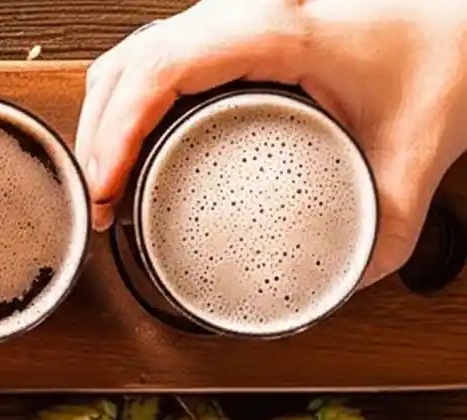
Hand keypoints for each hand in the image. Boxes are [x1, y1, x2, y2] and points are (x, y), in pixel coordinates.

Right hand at [76, 0, 466, 285]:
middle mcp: (242, 10)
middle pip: (127, 64)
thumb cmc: (443, 53)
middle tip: (101, 206)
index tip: (108, 189)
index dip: (116, 132)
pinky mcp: (229, 29)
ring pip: (130, 56)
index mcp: (276, 29)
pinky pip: (151, 55)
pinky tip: (125, 144)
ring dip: (102, 119)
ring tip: (105, 184)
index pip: (161, 70)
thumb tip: (337, 284)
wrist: (461, 19)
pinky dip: (123, 101)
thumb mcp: (416, 154)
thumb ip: (385, 229)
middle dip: (97, 139)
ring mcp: (231, 14)